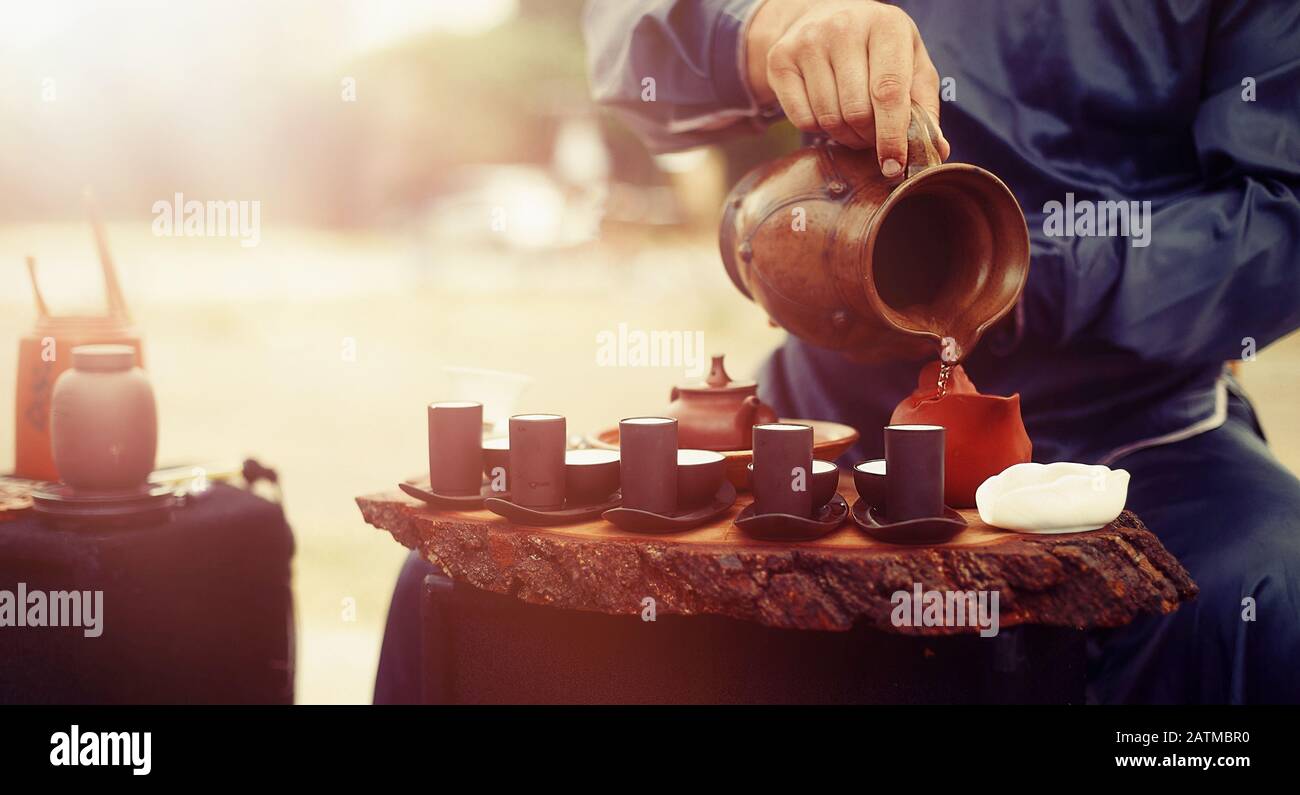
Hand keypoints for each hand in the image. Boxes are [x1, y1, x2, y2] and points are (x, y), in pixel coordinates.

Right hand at [746, 0, 949, 175]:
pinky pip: (802, 119)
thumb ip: (924, 105)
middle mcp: (844, 27)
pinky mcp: (780, 60)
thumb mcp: (911, 63)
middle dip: (869, 137)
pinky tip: (827, 111)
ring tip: (853, 124)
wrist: (824, 17)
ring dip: (845, 135)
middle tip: (873, 136)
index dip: (892, 135)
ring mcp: (808, 42)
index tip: (894, 165)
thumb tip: (936, 150)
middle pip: (856, 112)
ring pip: (829, 119)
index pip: (889, 91)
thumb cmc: (877, 48)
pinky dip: (818, 128)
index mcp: (886, 25)